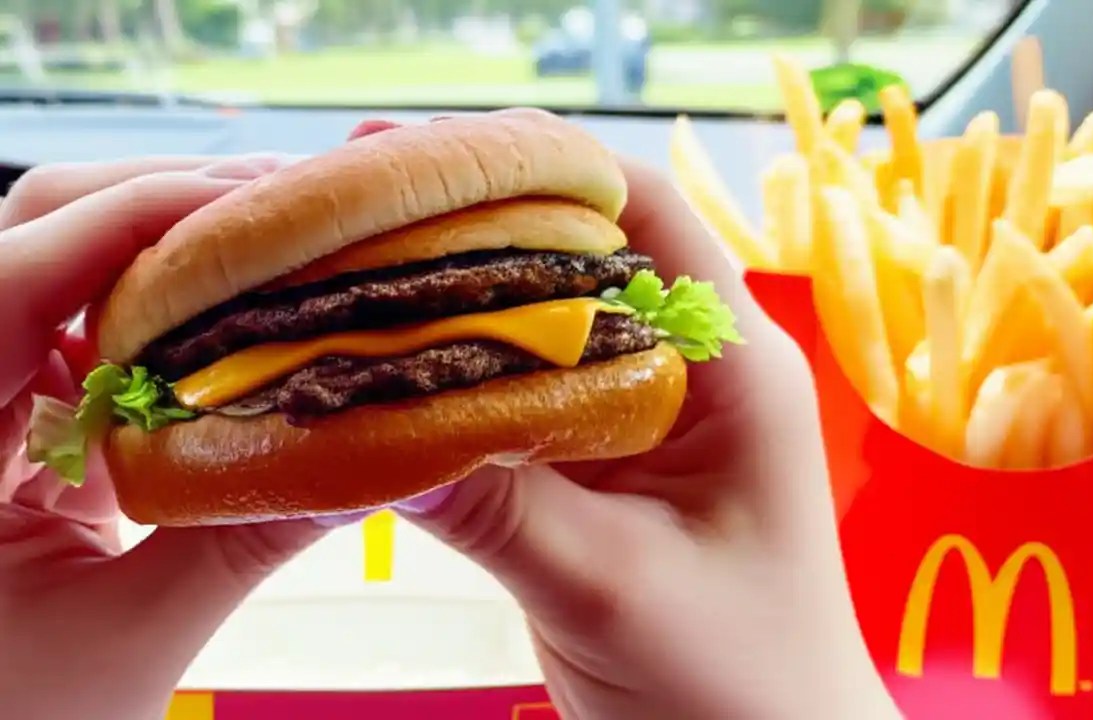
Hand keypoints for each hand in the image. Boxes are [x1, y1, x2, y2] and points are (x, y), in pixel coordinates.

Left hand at [0, 157, 326, 719]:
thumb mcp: (126, 640)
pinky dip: (162, 309)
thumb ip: (245, 536)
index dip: (147, 215)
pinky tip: (238, 322)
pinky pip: (75, 323)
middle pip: (35, 229)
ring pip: (56, 263)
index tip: (274, 202)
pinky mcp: (1, 415)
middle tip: (298, 210)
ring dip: (172, 251)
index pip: (15, 271)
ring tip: (281, 253)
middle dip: (170, 204)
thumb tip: (374, 454)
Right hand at [401, 157, 900, 719]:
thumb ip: (502, 507)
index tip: (416, 161)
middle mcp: (689, 372)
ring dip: (446, 299)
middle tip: (345, 208)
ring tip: (337, 276)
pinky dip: (445, 379)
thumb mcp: (616, 592)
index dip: (535, 165)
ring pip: (535, 323)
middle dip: (467, 223)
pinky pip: (514, 396)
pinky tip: (370, 377)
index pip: (644, 212)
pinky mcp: (596, 468)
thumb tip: (365, 424)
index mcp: (735, 370)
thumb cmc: (737, 688)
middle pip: (575, 251)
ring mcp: (639, 418)